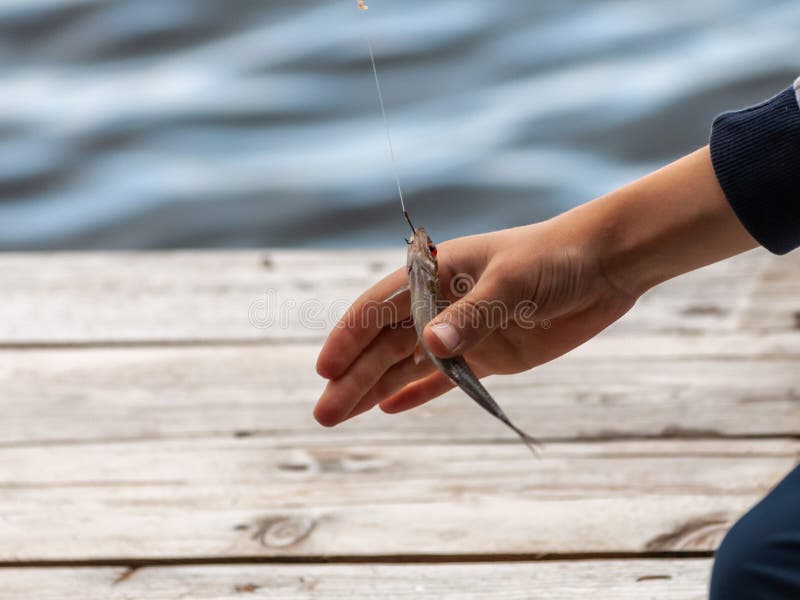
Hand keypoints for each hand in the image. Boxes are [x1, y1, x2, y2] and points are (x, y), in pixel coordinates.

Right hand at [313, 219, 635, 426]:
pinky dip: (418, 393)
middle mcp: (442, 304)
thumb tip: (431, 346)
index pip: (379, 307)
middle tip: (324, 414)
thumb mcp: (512, 282)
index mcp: (437, 273)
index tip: (326, 369)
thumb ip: (472, 315)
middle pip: (386, 344)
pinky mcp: (491, 355)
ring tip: (340, 417)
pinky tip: (389, 409)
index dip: (350, 337)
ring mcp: (464, 331)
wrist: (605, 265)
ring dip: (375, 389)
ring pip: (409, 365)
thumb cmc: (554, 258)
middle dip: (354, 377)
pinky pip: (446, 379)